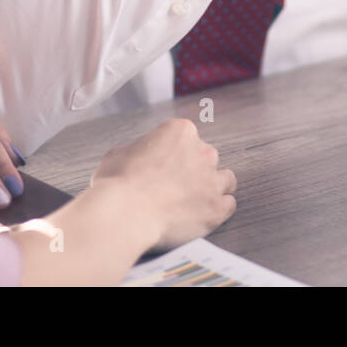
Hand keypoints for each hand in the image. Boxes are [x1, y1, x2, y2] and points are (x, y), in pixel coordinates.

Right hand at [90, 119, 235, 250]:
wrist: (126, 212)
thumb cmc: (118, 182)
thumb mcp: (120, 152)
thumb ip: (138, 151)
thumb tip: (138, 159)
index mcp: (181, 131)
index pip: (186, 138)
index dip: (174, 154)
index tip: (164, 167)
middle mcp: (203, 152)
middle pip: (207, 157)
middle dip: (195, 170)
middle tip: (176, 186)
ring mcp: (213, 180)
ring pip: (226, 179)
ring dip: (213, 187)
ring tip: (195, 200)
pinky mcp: (217, 208)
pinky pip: (229, 204)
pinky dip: (218, 210)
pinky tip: (203, 214)